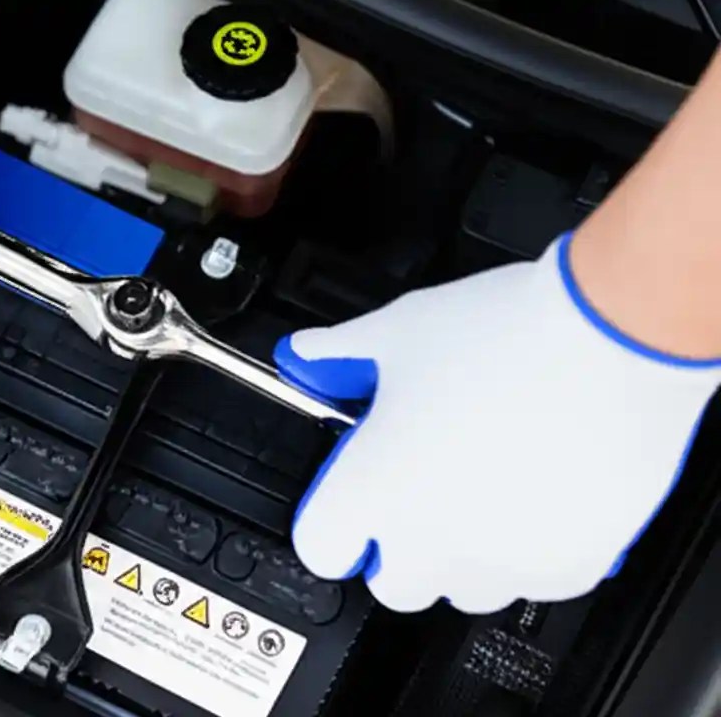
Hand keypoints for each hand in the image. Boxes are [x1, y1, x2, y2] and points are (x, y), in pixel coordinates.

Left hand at [275, 232, 720, 613]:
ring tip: (481, 491)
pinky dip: (528, 553)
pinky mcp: (569, 566)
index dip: (332, 522)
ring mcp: (504, 560)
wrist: (615, 337)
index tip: (348, 503)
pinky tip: (536, 496)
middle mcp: (434, 539)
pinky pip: (532, 583)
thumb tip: (306, 358)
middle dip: (395, 548)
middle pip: (391, 585)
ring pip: (463, 590)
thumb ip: (339, 357)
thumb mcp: (399, 331)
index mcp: (377, 489)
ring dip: (462, 556)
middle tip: (417, 491)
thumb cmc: (509, 334)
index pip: (321, 547)